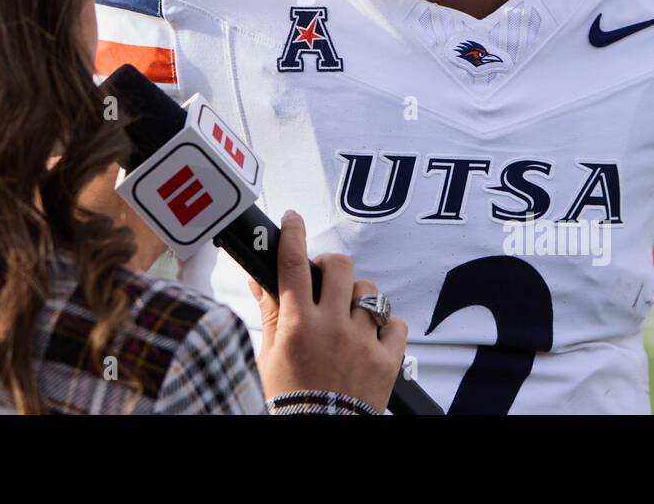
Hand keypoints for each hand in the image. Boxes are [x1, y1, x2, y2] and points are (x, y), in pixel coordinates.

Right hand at [250, 210, 406, 411]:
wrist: (319, 433)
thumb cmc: (291, 399)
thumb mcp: (270, 355)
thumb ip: (270, 312)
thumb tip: (259, 279)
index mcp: (298, 325)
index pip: (293, 263)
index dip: (292, 233)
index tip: (292, 219)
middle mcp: (332, 328)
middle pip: (339, 266)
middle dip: (330, 264)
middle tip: (323, 278)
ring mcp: (363, 342)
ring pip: (368, 292)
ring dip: (356, 297)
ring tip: (346, 317)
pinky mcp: (387, 359)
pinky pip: (395, 322)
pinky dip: (383, 325)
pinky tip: (368, 337)